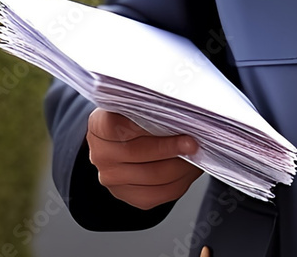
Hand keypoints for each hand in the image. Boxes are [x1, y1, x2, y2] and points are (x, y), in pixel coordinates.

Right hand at [86, 108, 201, 209]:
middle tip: (193, 141)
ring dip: (181, 164)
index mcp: (99, 125)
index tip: (173, 120)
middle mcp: (100, 154)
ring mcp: (112, 178)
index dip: (146, 122)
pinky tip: (190, 168)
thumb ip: (150, 102)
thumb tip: (180, 103)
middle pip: (139, 153)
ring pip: (153, 176)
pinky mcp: (129, 195)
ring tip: (197, 152)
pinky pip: (159, 193)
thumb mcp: (138, 101)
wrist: (127, 138)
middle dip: (171, 147)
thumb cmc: (138, 115)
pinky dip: (180, 180)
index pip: (118, 125)